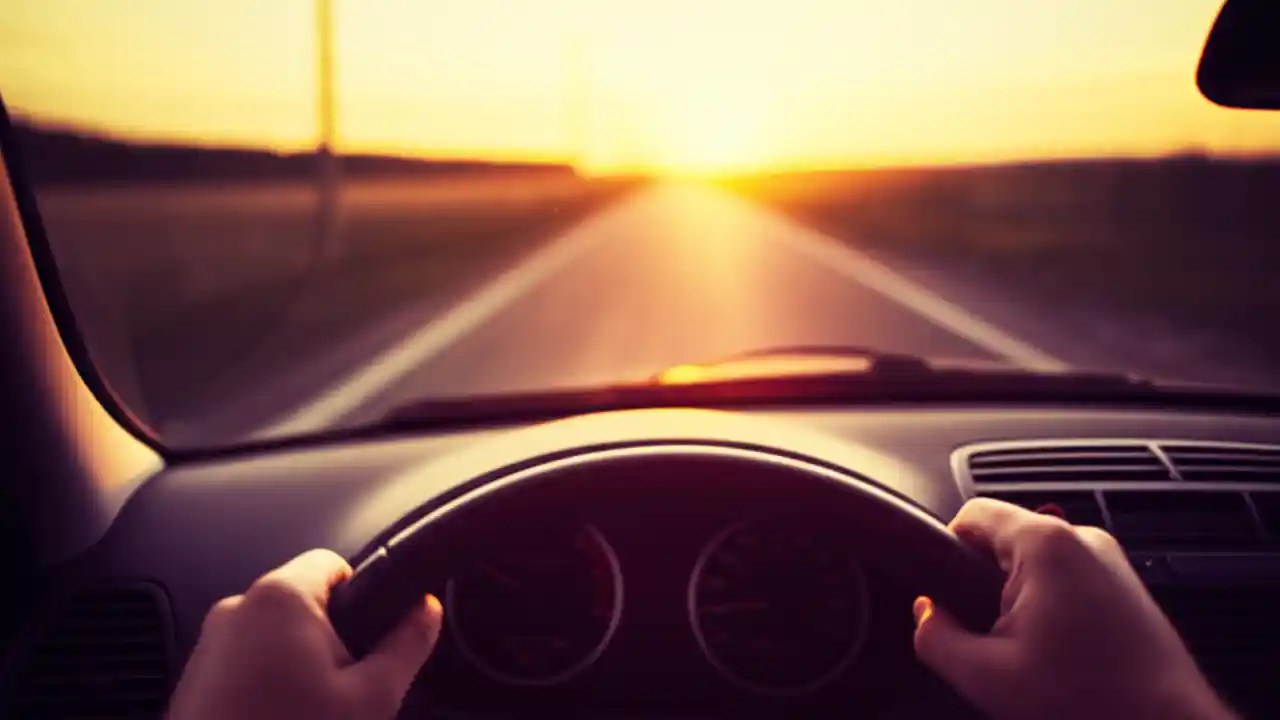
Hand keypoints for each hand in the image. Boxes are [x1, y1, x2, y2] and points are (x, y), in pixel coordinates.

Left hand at [167, 549, 441, 719]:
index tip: (370, 637)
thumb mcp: (370, 698)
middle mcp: (237, 609)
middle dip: (330, 638)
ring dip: (298, 663)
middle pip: (305, 602)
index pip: (334, 563)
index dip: (363, 596)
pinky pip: (245, 662)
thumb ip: (407, 644)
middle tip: (343, 688)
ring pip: (275, 635)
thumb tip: (427, 610)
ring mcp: (209, 644)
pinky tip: (277, 718)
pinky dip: (267, 682)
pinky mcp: (195, 678)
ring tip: (307, 710)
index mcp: (280, 598)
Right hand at [913, 498, 1235, 719]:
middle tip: (991, 638)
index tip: (947, 596)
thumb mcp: (986, 676)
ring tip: (1028, 653)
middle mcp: (1081, 539)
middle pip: (1004, 539)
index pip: (971, 515)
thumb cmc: (1089, 703)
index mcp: (1045, 545)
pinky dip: (1050, 608)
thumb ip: (935, 637)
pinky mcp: (1126, 587)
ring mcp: (1110, 561)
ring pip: (1035, 563)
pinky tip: (1056, 655)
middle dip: (985, 585)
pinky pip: (1066, 580)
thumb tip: (924, 613)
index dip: (946, 553)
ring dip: (1019, 600)